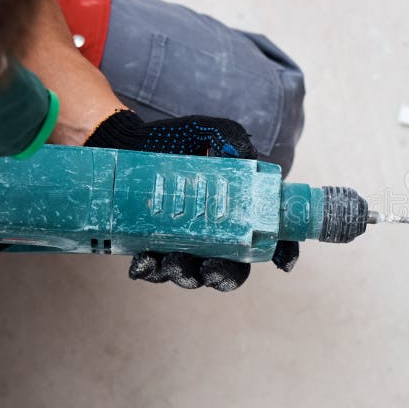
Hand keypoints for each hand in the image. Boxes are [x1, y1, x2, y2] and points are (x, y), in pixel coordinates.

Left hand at [85, 110, 298, 291]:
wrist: (125, 143)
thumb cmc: (174, 139)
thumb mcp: (208, 131)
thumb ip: (230, 138)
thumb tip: (239, 155)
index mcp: (239, 209)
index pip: (269, 235)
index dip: (283, 252)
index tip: (282, 262)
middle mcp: (217, 232)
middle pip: (233, 269)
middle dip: (224, 276)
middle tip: (211, 269)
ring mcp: (185, 243)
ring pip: (194, 275)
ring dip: (185, 276)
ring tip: (171, 262)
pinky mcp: (153, 246)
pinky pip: (155, 270)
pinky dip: (150, 271)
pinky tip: (143, 263)